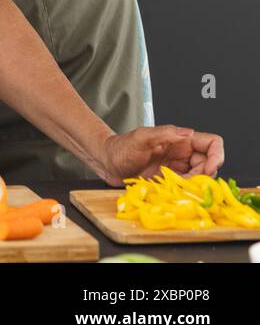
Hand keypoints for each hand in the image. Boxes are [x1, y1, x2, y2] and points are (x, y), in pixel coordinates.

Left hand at [97, 125, 224, 186]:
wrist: (107, 163)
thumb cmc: (120, 147)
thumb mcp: (141, 137)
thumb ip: (164, 133)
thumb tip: (187, 132)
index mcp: (180, 139)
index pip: (212, 143)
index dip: (217, 155)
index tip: (208, 168)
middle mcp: (182, 153)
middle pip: (210, 164)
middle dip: (203, 175)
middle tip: (185, 182)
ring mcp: (178, 168)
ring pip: (200, 178)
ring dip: (193, 185)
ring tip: (174, 185)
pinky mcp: (172, 180)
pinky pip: (187, 187)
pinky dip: (184, 191)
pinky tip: (170, 190)